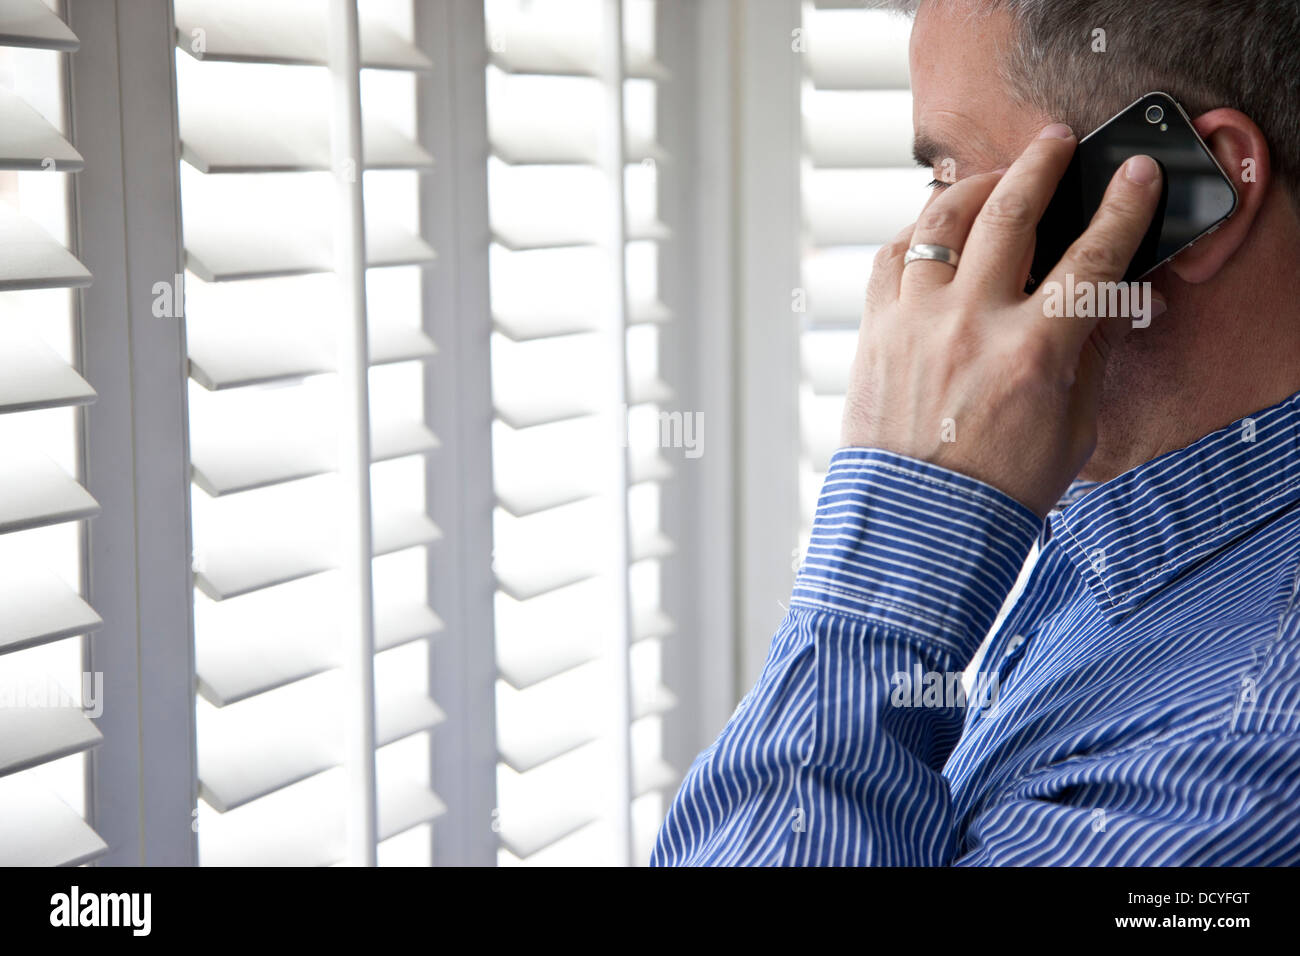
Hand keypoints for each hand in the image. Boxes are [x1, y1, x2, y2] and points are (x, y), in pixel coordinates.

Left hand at [840, 123, 1164, 517]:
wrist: (918, 527)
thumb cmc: (999, 487)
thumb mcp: (1071, 427)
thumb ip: (1082, 356)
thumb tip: (1092, 299)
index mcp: (1033, 352)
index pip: (1092, 257)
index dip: (1123, 206)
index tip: (1135, 174)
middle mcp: (971, 324)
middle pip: (1011, 211)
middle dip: (1042, 163)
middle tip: (1056, 143)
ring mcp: (915, 322)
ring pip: (941, 220)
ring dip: (975, 186)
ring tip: (995, 178)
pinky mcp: (875, 331)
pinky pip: (892, 257)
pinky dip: (917, 233)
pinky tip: (935, 230)